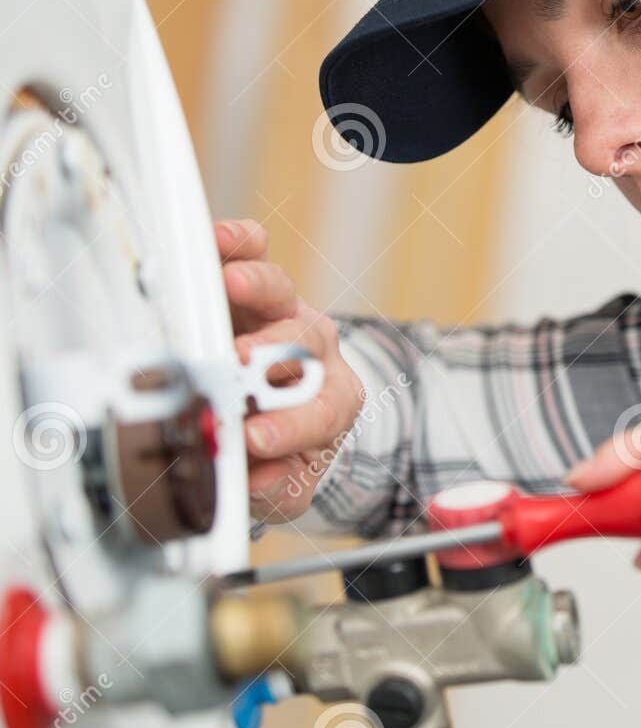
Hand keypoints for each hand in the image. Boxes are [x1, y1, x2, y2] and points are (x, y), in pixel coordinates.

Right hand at [215, 218, 365, 522]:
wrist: (264, 421)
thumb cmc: (274, 453)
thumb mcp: (282, 488)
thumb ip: (275, 488)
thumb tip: (261, 475)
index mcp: (332, 400)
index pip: (324, 409)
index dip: (292, 426)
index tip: (256, 439)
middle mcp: (313, 352)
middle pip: (307, 342)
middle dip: (275, 352)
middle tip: (242, 362)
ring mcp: (282, 314)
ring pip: (280, 293)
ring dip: (257, 286)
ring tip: (231, 283)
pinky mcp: (247, 287)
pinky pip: (253, 254)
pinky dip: (239, 243)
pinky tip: (220, 239)